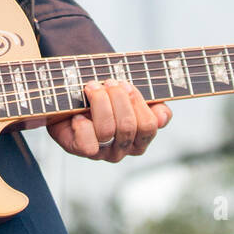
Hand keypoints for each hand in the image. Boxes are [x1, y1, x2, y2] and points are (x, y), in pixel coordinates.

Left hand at [46, 79, 171, 161]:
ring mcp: (103, 151)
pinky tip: (78, 114)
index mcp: (141, 136)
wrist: (71, 94)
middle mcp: (124, 147)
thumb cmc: (106, 93)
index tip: (125, 84)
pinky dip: (82, 124)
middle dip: (117, 98)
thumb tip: (162, 117)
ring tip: (91, 87)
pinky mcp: (81, 150)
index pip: (149, 125)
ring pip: (107, 131)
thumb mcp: (131, 94)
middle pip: (128, 126)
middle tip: (108, 82)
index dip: (138, 102)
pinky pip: (88, 144)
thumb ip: (154, 103)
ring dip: (99, 103)